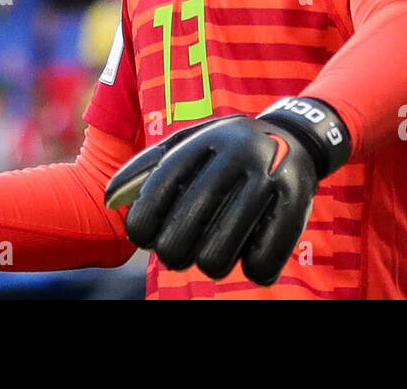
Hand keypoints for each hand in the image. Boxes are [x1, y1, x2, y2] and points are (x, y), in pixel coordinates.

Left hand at [104, 98, 349, 285]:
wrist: (297, 138)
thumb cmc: (226, 150)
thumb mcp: (189, 145)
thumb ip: (147, 168)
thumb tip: (109, 200)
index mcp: (207, 138)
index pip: (163, 184)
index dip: (144, 218)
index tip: (141, 237)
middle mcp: (238, 154)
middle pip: (188, 225)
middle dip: (173, 251)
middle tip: (176, 254)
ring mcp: (270, 178)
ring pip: (219, 254)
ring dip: (209, 264)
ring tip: (211, 259)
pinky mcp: (298, 204)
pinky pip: (263, 261)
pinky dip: (253, 269)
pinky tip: (249, 257)